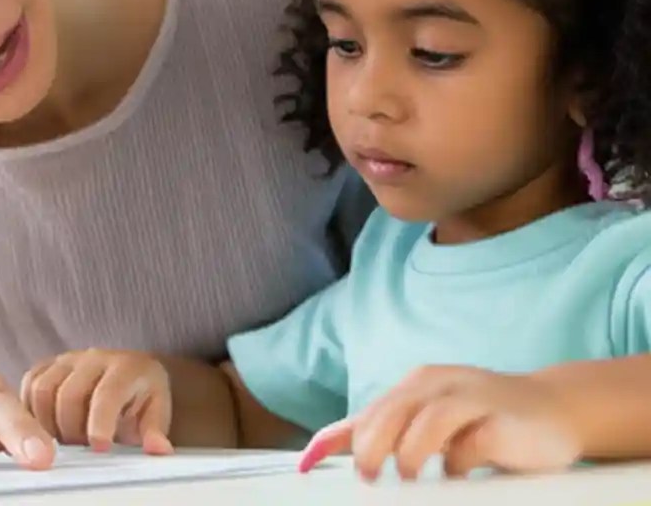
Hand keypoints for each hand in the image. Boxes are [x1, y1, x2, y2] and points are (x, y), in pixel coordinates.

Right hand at [20, 349, 173, 454]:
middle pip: (69, 394)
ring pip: (43, 390)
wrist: (128, 377)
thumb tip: (158, 449)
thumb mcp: (155, 414)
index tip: (99, 448)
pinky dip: (31, 411)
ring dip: (47, 424)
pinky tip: (44, 429)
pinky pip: (29, 385)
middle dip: (71, 430)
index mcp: (126, 367)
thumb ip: (154, 430)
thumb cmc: (141, 398)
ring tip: (63, 443)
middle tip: (79, 452)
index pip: (107, 394)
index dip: (100, 423)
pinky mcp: (48, 364)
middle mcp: (94, 357)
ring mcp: (68, 358)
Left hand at [305, 365, 581, 480]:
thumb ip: (384, 431)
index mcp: (416, 385)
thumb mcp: (428, 419)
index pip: (367, 413)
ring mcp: (473, 399)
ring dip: (411, 453)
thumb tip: (321, 451)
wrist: (557, 407)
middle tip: (371, 477)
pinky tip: (458, 472)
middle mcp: (440, 385)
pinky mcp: (504, 421)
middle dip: (373, 450)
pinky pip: (472, 442)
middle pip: (390, 413)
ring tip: (410, 477)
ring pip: (428, 421)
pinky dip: (458, 461)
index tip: (305, 467)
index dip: (333, 440)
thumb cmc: (482, 417)